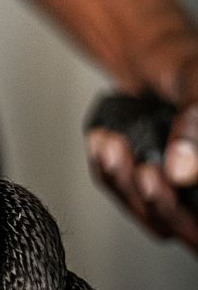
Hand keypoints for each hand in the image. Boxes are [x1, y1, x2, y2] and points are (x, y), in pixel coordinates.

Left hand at [86, 67, 197, 252]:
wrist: (156, 57)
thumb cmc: (184, 65)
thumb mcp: (196, 82)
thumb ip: (196, 124)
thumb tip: (181, 173)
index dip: (186, 215)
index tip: (153, 175)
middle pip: (189, 232)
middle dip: (151, 200)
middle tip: (131, 162)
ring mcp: (183, 191)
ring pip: (155, 220)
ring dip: (125, 185)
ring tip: (109, 143)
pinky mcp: (149, 184)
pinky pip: (126, 198)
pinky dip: (108, 176)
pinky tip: (100, 144)